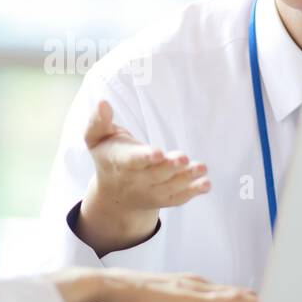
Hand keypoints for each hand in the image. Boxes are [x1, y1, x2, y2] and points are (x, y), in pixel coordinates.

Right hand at [77, 100, 209, 255]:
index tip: (157, 153)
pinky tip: (206, 184)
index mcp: (119, 163)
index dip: (144, 158)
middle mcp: (135, 181)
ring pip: (169, 187)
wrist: (114, 195)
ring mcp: (150, 192)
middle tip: (184, 158)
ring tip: (202, 168)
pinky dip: (192, 192)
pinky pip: (178, 198)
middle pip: (154, 175)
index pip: (131, 161)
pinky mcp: (163, 198)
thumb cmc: (108, 156)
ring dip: (186, 178)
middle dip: (169, 167)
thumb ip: (98, 121)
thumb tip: (102, 103)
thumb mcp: (96, 139)